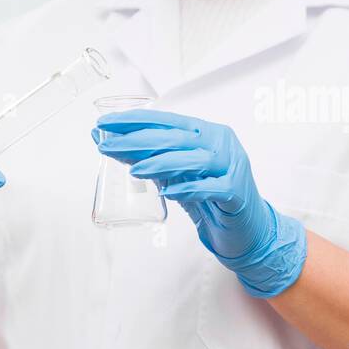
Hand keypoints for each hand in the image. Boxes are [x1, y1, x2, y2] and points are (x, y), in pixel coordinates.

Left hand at [94, 110, 306, 297]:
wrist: (244, 228)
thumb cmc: (205, 195)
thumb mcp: (173, 173)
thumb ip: (146, 157)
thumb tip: (103, 141)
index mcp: (206, 132)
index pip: (167, 121)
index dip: (135, 120)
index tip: (105, 122)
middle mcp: (221, 143)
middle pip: (176, 137)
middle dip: (138, 140)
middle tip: (107, 145)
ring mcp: (232, 167)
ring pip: (194, 159)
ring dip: (161, 163)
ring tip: (134, 170)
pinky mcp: (236, 193)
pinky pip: (211, 188)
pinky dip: (188, 189)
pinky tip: (167, 193)